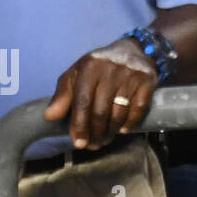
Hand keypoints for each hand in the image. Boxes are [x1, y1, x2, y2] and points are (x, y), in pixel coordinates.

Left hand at [44, 38, 158, 149]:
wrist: (131, 50)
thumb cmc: (98, 66)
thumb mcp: (76, 74)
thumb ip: (63, 95)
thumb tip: (49, 116)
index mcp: (88, 67)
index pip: (82, 101)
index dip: (79, 124)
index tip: (78, 142)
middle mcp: (109, 70)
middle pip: (101, 110)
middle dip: (95, 133)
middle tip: (92, 145)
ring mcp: (130, 75)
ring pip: (119, 112)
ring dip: (110, 131)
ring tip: (104, 139)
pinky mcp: (147, 81)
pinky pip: (138, 108)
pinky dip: (130, 123)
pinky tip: (122, 129)